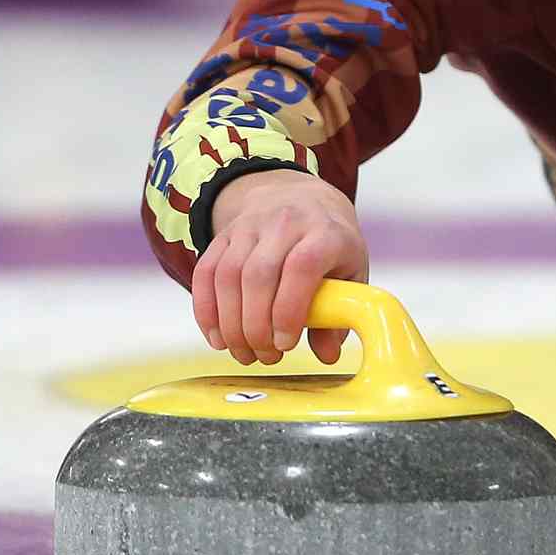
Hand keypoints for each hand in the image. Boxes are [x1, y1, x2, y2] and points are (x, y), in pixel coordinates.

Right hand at [193, 169, 368, 366]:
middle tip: (265, 356)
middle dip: (256, 326)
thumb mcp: (350, 272)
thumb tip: (328, 355)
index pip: (302, 267)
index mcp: (325, 233)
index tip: (286, 343)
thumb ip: (340, 314)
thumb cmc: (330, 244)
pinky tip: (218, 338)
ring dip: (230, 324)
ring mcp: (250, 226)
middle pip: (259, 275)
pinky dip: (206, 310)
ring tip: (245, 353)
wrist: (301, 198)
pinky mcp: (224, 235)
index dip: (289, 309)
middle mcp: (285, 223)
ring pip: (228, 276)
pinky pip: (205, 273)